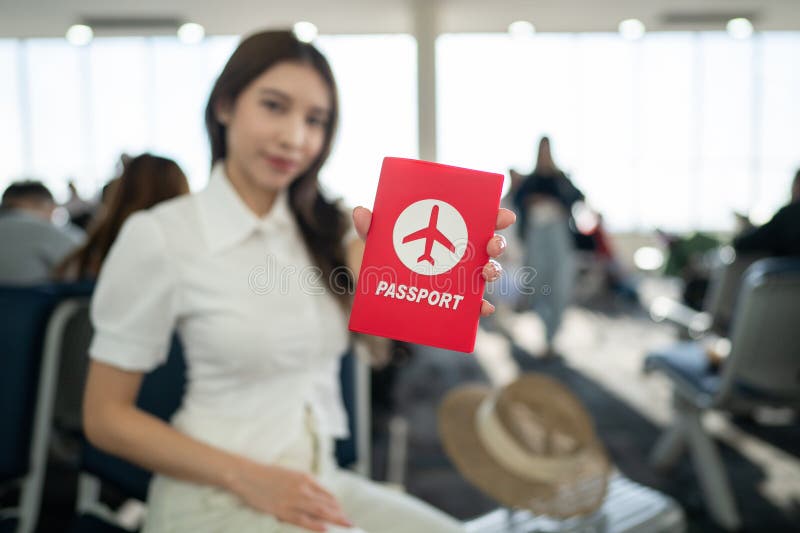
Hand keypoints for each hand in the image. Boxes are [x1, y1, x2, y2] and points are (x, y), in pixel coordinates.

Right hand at [228, 461, 352, 531]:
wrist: (247, 475)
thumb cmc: (268, 475)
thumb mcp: (290, 475)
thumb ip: (304, 485)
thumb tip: (316, 498)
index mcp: (305, 478)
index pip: (327, 494)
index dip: (337, 505)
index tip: (342, 512)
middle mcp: (303, 488)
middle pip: (327, 504)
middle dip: (340, 514)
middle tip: (351, 523)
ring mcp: (294, 500)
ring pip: (319, 512)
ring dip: (334, 520)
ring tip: (345, 526)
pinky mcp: (283, 511)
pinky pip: (303, 520)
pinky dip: (316, 525)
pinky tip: (325, 529)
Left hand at [352, 206, 515, 316]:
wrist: (379, 293)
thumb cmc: (386, 256)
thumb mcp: (378, 240)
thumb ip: (371, 227)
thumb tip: (360, 212)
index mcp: (450, 230)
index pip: (479, 218)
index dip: (495, 215)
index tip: (502, 215)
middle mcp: (461, 253)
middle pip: (489, 245)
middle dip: (497, 243)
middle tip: (491, 244)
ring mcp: (461, 277)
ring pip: (486, 273)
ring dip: (493, 272)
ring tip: (485, 273)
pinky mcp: (456, 301)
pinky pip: (474, 305)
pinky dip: (481, 307)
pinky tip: (483, 308)